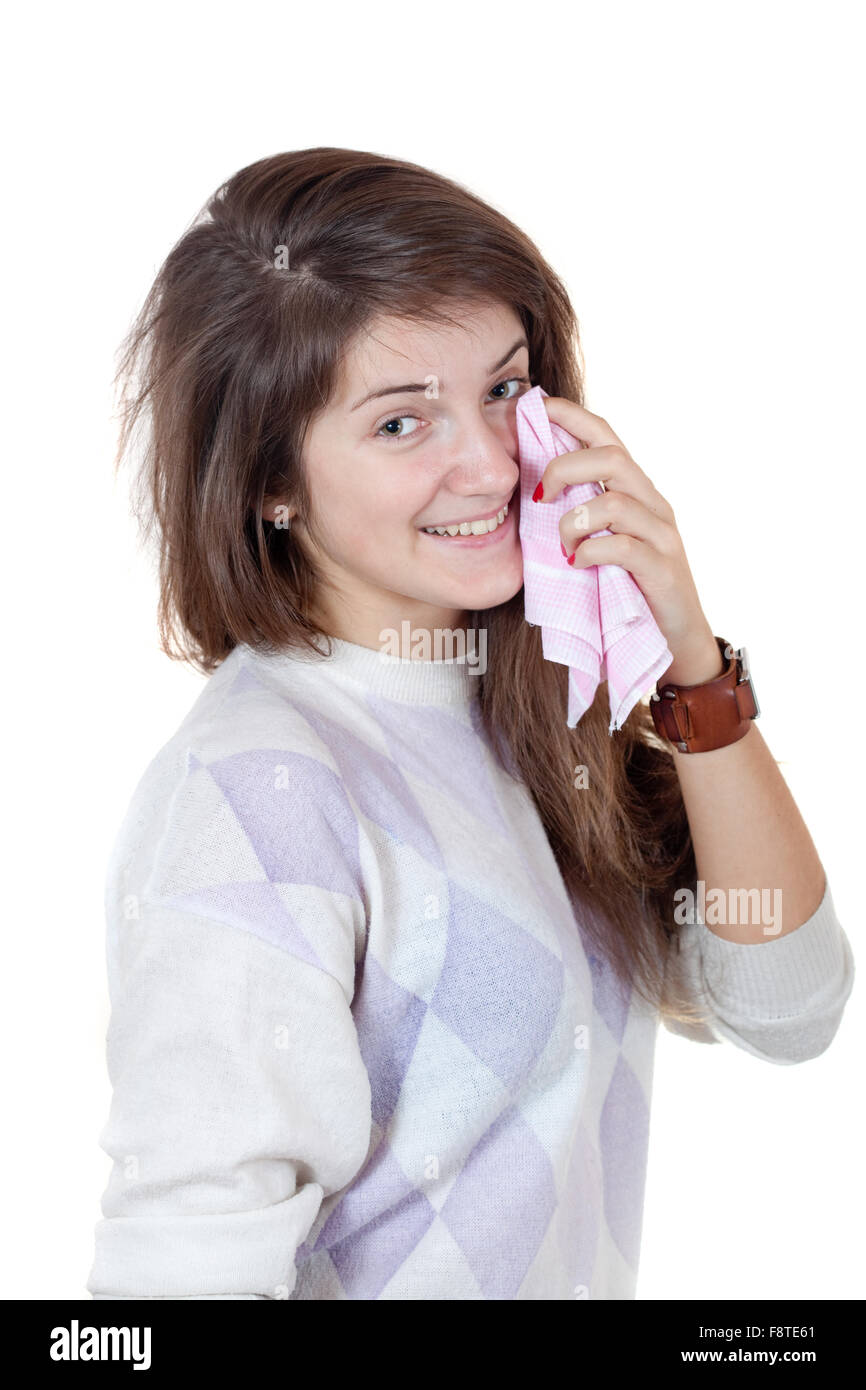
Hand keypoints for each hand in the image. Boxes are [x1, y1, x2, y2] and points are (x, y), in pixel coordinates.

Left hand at [534, 396, 722, 684]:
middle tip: (539, 495)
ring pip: (616, 501)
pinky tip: (578, 564)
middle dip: (565, 467)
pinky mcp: (663, 569)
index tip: (536, 406)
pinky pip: (625, 546)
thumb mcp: (601, 544)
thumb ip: (578, 516)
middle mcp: (653, 504)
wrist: (676, 641)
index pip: (607, 437)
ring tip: (563, 546)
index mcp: (635, 492)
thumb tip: (529, 496)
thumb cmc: (629, 590)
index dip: (573, 415)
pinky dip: (592, 551)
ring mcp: (662, 536)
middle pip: (612, 457)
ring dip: (575, 521)